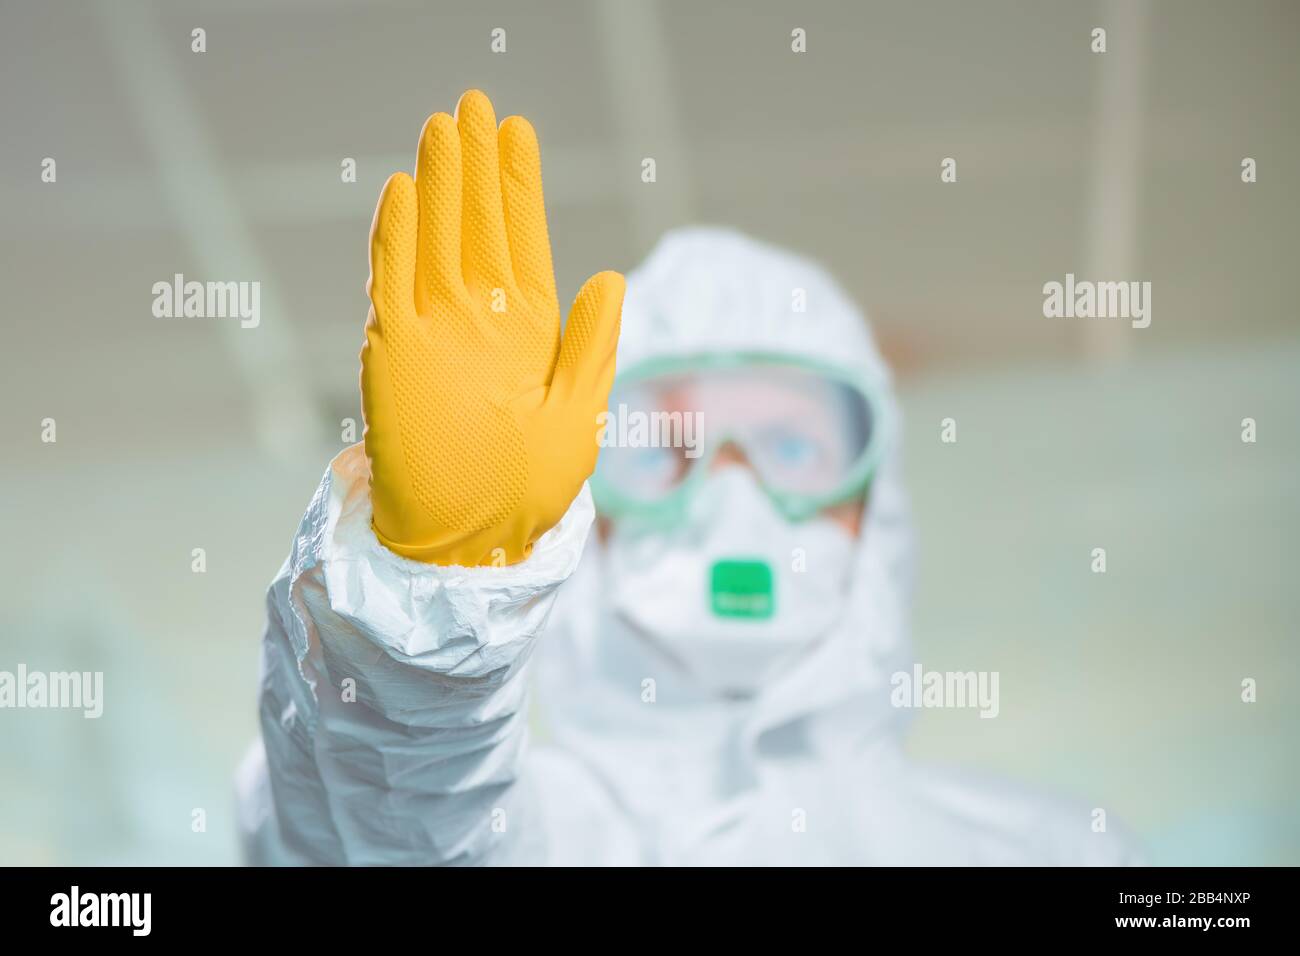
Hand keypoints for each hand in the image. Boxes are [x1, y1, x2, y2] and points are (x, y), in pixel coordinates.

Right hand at [360, 90, 622, 565]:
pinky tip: (401, 192)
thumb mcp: (579, 412)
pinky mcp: (393, 352)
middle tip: (473, 103)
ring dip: (437, 186)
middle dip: (475, 166)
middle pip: (476, 226)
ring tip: (441, 128)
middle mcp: (478, 320)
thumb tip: (609, 276)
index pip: (522, 240)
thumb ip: (592, 343)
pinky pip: (391, 283)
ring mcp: (433, 331)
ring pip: (434, 240)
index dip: (517, 185)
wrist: (473, 539)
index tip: (516, 130)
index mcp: (527, 329)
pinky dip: (395, 238)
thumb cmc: (531, 487)